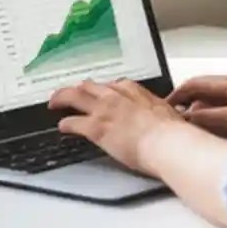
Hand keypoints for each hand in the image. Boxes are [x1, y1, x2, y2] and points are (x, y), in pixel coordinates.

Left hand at [48, 79, 186, 175]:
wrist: (167, 143)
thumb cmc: (172, 132)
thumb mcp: (167, 114)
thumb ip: (158, 113)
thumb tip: (167, 118)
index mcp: (134, 91)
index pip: (112, 85)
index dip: (102, 89)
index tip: (99, 92)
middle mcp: (116, 96)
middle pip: (89, 86)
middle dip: (78, 88)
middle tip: (71, 93)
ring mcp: (104, 110)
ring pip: (75, 97)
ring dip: (62, 98)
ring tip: (54, 102)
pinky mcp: (96, 128)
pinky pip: (73, 122)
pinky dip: (65, 123)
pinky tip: (62, 127)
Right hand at [165, 75, 226, 136]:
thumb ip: (211, 117)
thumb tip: (185, 116)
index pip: (193, 84)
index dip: (175, 96)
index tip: (162, 111)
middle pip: (204, 91)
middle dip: (187, 105)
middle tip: (176, 124)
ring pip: (218, 101)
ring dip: (204, 113)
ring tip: (196, 132)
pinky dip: (219, 118)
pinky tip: (221, 133)